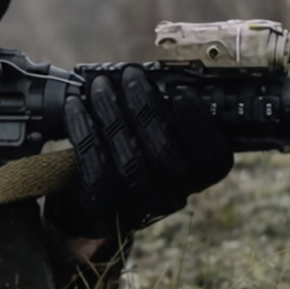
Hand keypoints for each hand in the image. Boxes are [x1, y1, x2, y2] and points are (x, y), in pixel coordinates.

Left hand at [49, 66, 232, 239]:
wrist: (95, 196)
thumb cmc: (134, 149)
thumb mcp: (159, 131)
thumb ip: (166, 111)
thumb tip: (157, 76)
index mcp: (196, 176)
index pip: (213, 159)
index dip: (200, 125)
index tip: (182, 92)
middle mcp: (173, 196)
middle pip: (167, 157)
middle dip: (146, 109)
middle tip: (130, 77)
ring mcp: (139, 209)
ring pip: (130, 164)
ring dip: (113, 117)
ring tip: (100, 86)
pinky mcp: (104, 213)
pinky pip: (95, 174)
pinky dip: (85, 134)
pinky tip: (76, 107)